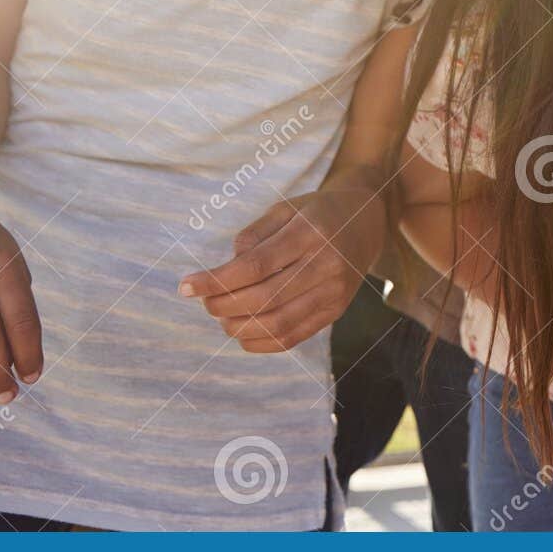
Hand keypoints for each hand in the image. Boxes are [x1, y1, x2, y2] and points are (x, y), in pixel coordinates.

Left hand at [179, 173, 386, 352]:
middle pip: (264, 298)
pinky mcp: (335, 312)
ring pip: (277, 324)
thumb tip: (226, 270)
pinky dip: (260, 342)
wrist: (366, 222)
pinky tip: (243, 332)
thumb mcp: (285, 209)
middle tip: (204, 302)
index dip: (216, 281)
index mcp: (310, 233)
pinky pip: (293, 337)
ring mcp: (334, 292)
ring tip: (222, 317)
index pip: (255, 266)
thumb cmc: (316, 213)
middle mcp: (326, 265)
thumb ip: (253, 236)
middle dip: (223, 305)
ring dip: (239, 327)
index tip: (186, 286)